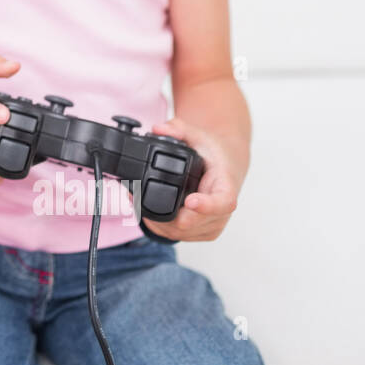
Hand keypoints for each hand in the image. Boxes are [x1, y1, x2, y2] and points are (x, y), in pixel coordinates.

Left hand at [139, 116, 240, 241]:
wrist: (225, 165)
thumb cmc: (212, 152)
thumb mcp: (198, 134)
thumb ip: (178, 128)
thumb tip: (158, 128)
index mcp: (226, 185)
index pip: (223, 202)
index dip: (207, 205)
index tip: (190, 201)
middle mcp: (223, 210)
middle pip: (195, 222)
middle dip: (167, 215)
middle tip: (138, 200)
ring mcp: (213, 224)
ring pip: (183, 233)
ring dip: (160, 222)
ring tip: (138, 203)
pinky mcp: (203, 232)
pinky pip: (180, 236)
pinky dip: (161, 227)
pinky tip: (148, 214)